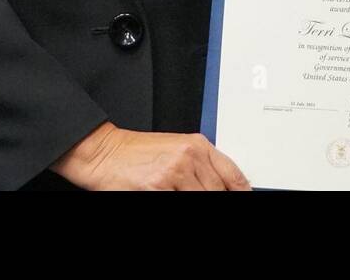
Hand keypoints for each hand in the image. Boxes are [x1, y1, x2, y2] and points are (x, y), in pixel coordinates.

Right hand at [51, 121, 250, 190]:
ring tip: (179, 194)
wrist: (105, 152)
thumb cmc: (138, 152)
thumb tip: (222, 185)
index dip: (241, 192)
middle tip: (209, 200)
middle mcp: (189, 157)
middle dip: (218, 200)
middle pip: (218, 192)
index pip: (233, 175)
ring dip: (196, 201)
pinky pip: (177, 204)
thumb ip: (201, 165)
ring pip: (201, 198)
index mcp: (198, 145)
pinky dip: (177, 204)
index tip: (244, 197)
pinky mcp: (157, 188)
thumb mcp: (177, 149)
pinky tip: (170, 196)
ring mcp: (173, 174)